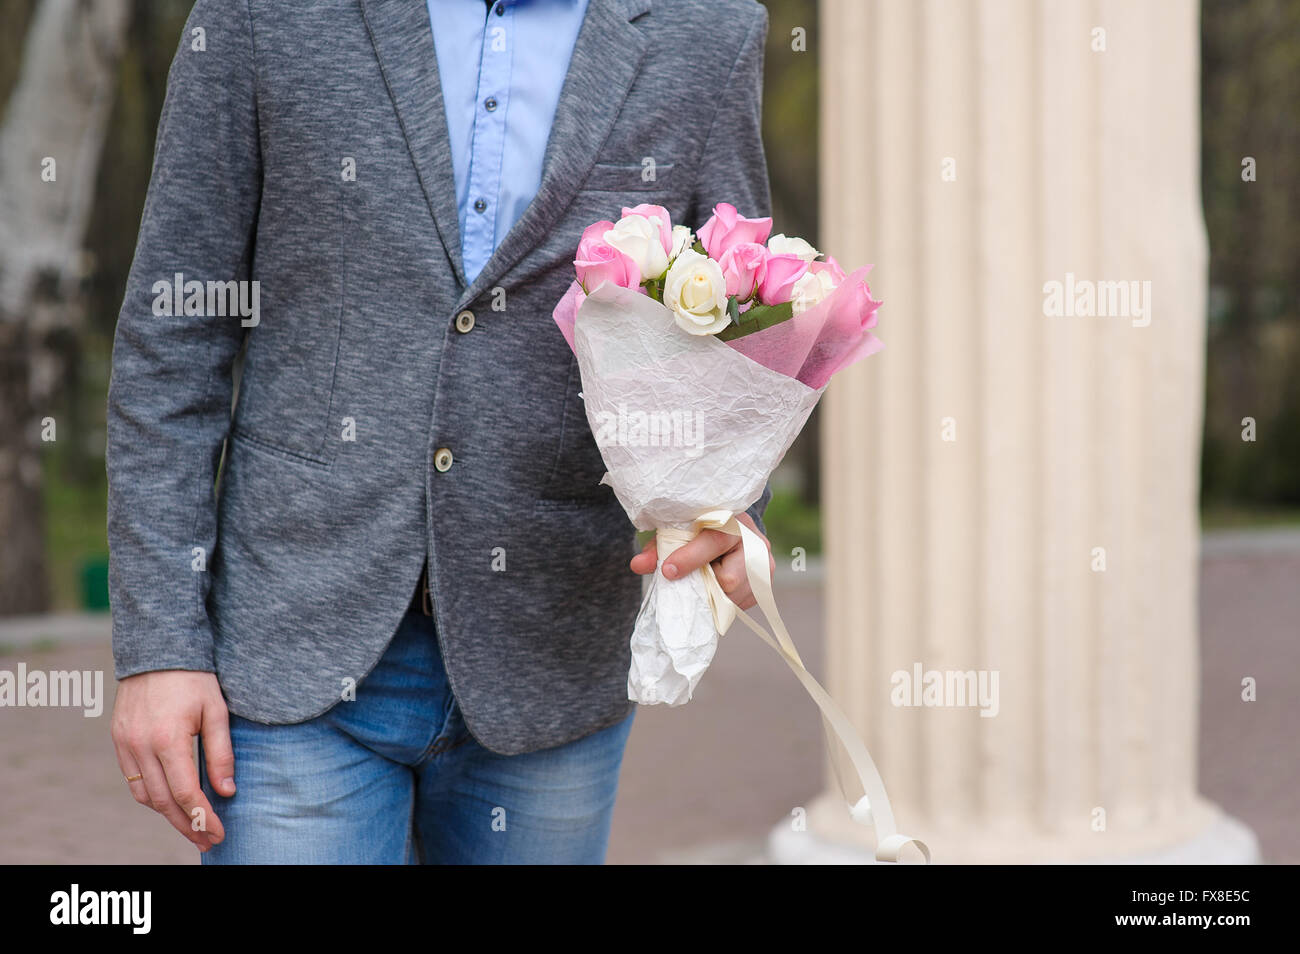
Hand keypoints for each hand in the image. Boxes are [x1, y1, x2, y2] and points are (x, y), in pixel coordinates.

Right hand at [110, 670, 233, 852]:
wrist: (157, 650)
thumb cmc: (194, 678)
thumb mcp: (217, 711)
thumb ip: (221, 753)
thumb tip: (227, 792)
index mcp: (168, 739)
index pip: (186, 793)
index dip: (204, 818)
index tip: (220, 834)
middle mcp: (141, 746)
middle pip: (164, 802)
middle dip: (187, 826)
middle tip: (208, 842)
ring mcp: (125, 744)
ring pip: (144, 796)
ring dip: (168, 815)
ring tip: (192, 827)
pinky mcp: (118, 740)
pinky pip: (132, 780)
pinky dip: (151, 796)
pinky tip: (171, 802)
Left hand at [629, 513, 774, 610]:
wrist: (733, 531)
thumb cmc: (701, 530)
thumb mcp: (679, 532)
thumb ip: (659, 547)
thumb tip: (637, 565)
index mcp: (734, 521)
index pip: (714, 541)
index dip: (689, 558)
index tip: (667, 571)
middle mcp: (756, 543)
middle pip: (729, 579)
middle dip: (705, 584)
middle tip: (693, 578)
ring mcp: (766, 566)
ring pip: (734, 597)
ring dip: (713, 595)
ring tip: (707, 580)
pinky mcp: (766, 587)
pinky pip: (739, 606)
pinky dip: (723, 601)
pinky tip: (717, 586)